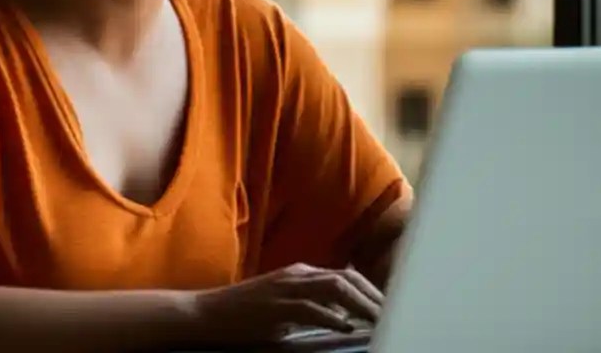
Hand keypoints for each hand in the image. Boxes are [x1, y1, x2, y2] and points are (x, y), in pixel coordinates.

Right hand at [190, 263, 384, 344]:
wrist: (207, 313)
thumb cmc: (245, 314)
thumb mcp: (283, 306)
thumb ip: (312, 306)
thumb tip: (342, 317)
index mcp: (301, 273)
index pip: (346, 276)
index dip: (370, 290)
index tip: (387, 307)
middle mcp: (298, 275)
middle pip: (347, 278)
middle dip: (373, 296)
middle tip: (393, 314)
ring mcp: (287, 287)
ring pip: (335, 288)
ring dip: (360, 304)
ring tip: (378, 320)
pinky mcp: (276, 305)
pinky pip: (311, 307)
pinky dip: (332, 317)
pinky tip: (346, 328)